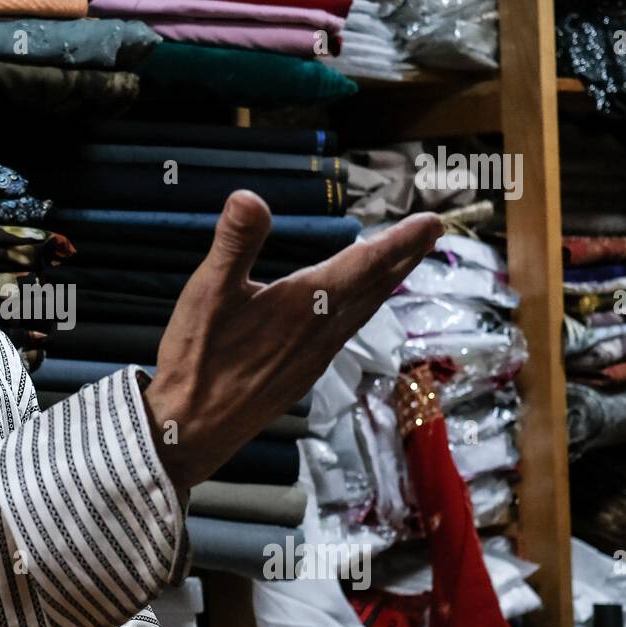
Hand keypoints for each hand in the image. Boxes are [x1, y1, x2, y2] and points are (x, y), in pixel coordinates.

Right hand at [143, 190, 442, 491]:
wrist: (193, 429)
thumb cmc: (198, 358)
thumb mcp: (208, 292)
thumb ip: (234, 243)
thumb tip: (249, 197)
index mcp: (305, 304)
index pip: (363, 263)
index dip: (399, 240)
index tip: (432, 221)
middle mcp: (321, 331)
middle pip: (372, 287)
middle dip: (402, 256)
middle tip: (431, 232)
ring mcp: (315, 357)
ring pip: (361, 312)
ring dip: (384, 283)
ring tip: (400, 263)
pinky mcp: (302, 375)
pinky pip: (344, 333)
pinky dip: (360, 310)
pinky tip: (351, 311)